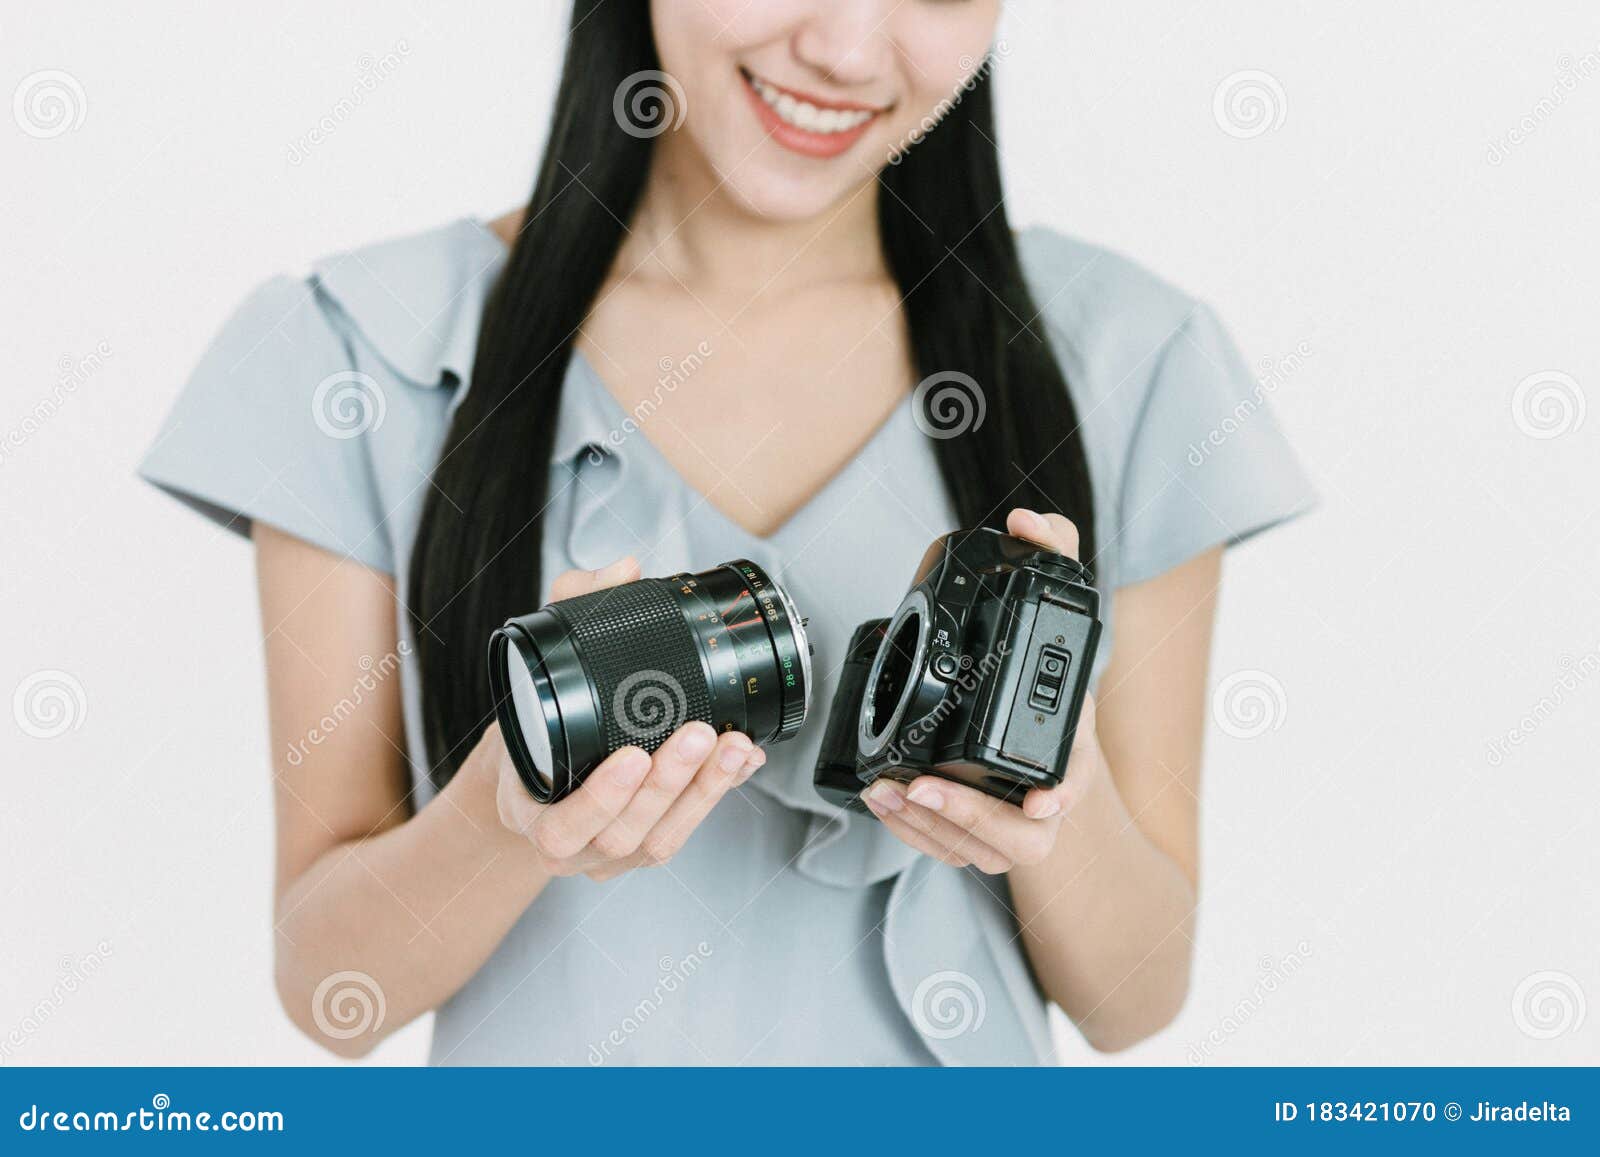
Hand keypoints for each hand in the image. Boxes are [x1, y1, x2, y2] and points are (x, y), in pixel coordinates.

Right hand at [491, 557, 765, 880]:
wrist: (530, 774)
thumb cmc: (534, 724)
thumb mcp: (537, 664)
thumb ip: (573, 609)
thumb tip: (624, 569)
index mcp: (528, 810)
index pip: (560, 826)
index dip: (599, 799)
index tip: (630, 756)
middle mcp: (569, 844)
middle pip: (622, 835)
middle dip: (667, 785)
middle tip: (697, 734)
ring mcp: (608, 854)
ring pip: (659, 841)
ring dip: (701, 792)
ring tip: (731, 745)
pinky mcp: (645, 847)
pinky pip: (685, 831)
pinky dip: (718, 795)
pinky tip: (741, 761)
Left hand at [861, 508, 1104, 873]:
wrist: (1048, 744)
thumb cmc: (1049, 686)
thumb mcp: (1060, 615)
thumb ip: (1053, 552)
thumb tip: (1026, 521)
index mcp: (1072, 752)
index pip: (1075, 782)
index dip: (1058, 796)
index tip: (1039, 803)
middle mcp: (1045, 801)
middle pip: (1019, 837)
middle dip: (970, 816)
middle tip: (922, 786)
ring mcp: (1012, 830)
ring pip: (977, 852)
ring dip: (929, 826)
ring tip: (888, 791)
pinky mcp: (974, 840)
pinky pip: (948, 852)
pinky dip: (915, 833)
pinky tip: (884, 801)